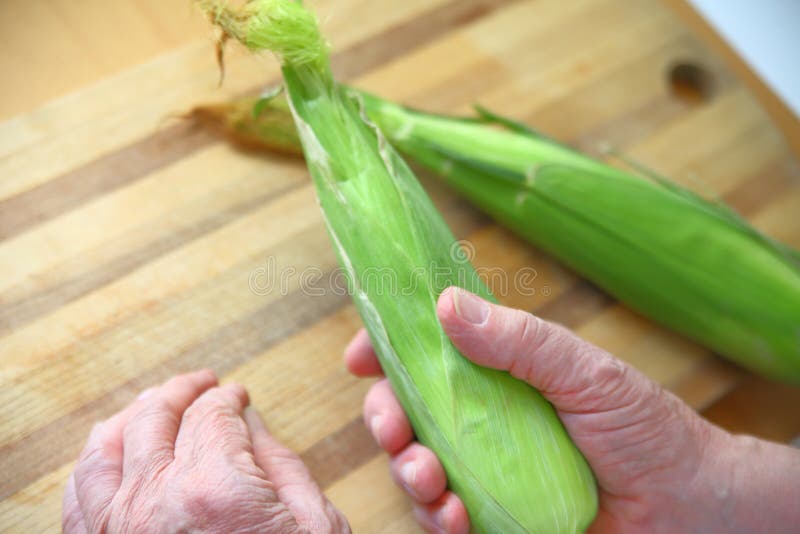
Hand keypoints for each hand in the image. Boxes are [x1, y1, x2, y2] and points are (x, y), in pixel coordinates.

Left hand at [62, 370, 347, 533]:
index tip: (237, 395)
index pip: (214, 413)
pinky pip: (78, 496)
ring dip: (133, 416)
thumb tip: (251, 425)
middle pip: (158, 415)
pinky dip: (94, 463)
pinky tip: (112, 455)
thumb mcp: (315, 527)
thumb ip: (281, 465)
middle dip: (183, 390)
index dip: (229, 397)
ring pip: (107, 446)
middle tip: (200, 384)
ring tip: (152, 407)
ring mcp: (118, 530)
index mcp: (216, 488)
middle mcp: (156, 501)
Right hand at [345, 287, 799, 532]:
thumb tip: (444, 304)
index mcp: (498, 373)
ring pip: (416, 466)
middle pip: (408, 411)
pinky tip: (455, 516)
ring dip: (406, 471)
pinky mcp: (494, 518)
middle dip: (384, 417)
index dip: (386, 351)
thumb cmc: (643, 427)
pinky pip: (443, 519)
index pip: (427, 354)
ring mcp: (485, 470)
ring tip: (428, 476)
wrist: (688, 506)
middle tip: (391, 426)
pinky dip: (437, 518)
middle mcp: (483, 419)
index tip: (359, 357)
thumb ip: (519, 340)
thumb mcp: (584, 371)